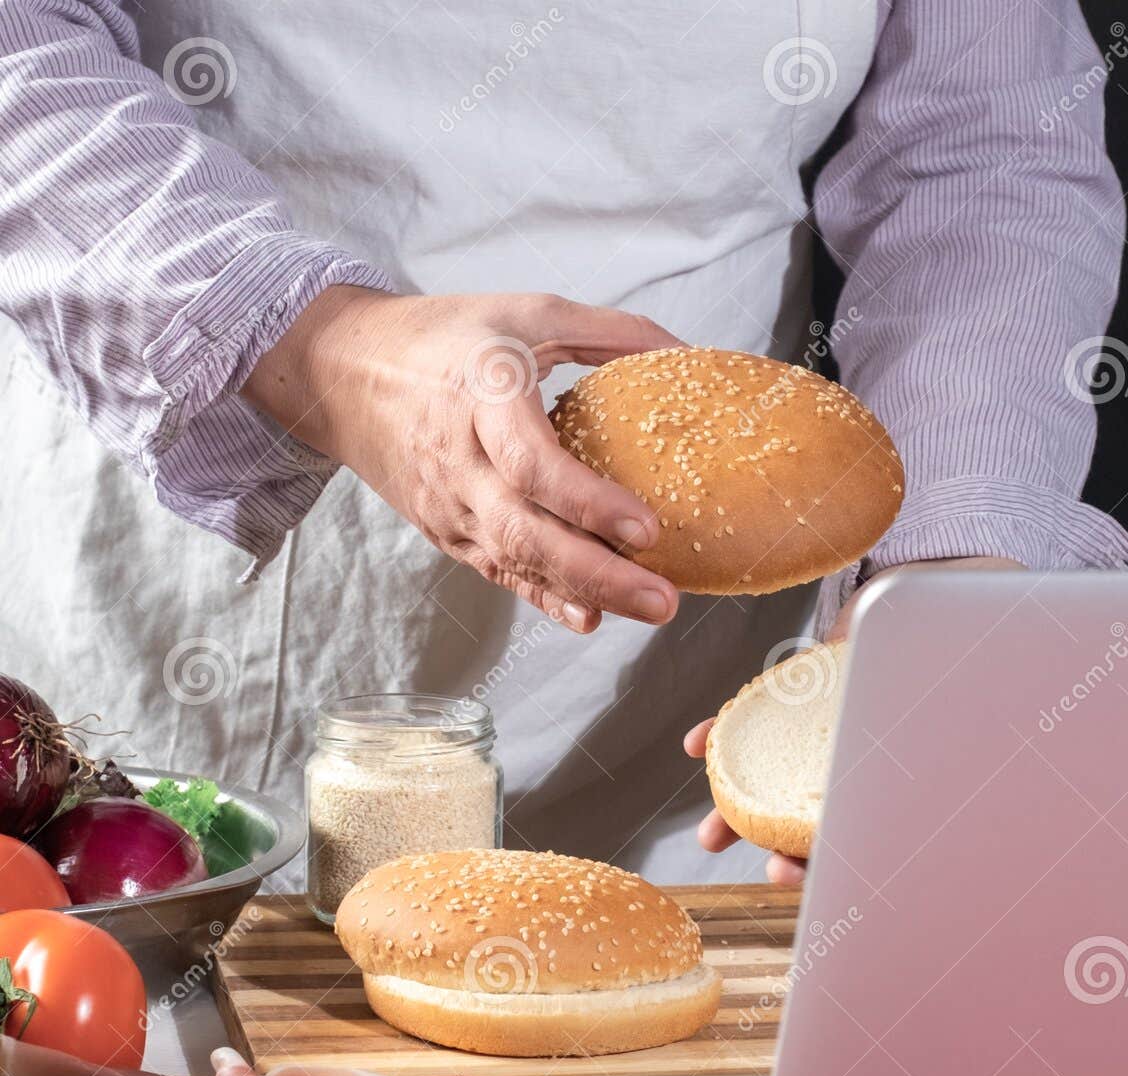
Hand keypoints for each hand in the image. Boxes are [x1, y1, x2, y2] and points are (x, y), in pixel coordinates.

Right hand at [243, 286, 681, 631]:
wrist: (344, 373)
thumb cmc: (445, 338)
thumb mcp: (527, 312)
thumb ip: (609, 331)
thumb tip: (689, 353)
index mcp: (480, 394)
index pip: (531, 464)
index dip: (588, 503)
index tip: (648, 528)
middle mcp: (459, 460)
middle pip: (526, 534)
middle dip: (600, 574)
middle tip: (665, 600)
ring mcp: (449, 505)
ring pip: (517, 563)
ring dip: (586, 593)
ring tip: (651, 609)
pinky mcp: (446, 532)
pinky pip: (500, 573)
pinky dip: (546, 599)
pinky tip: (591, 617)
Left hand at [688, 556, 1023, 883]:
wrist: (937, 594)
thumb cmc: (963, 648)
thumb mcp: (962, 693)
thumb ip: (958, 723)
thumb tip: (985, 765)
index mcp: (895, 783)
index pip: (860, 840)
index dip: (828, 867)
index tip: (797, 874)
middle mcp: (853, 769)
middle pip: (816, 826)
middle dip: (785, 855)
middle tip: (766, 867)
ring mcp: (819, 739)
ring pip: (775, 786)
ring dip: (738, 812)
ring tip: (709, 836)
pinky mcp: (795, 701)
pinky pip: (753, 725)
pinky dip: (722, 734)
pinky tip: (696, 743)